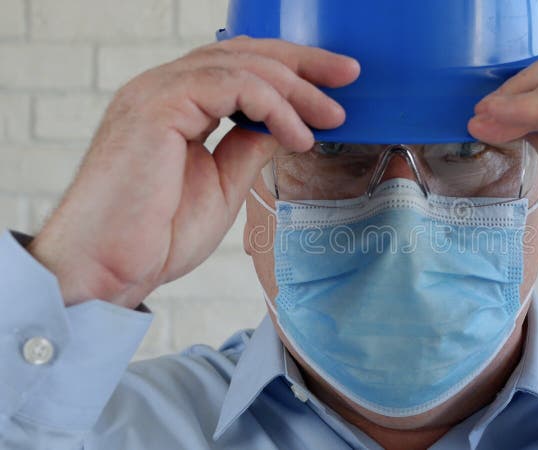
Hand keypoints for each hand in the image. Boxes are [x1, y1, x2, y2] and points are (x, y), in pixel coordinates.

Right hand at [28, 37, 359, 308]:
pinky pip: (230, 85)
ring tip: (331, 116)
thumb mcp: (223, 184)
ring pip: (242, 64)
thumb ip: (249, 147)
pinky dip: (273, 105)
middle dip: (304, 63)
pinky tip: (297, 133)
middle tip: (349, 77)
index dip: (292, 70)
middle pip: (245, 53)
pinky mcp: (157, 105)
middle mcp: (164, 88)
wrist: (108, 269)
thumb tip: (285, 126)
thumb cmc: (156, 236)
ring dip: (296, 87)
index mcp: (177, 105)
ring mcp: (157, 92)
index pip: (241, 68)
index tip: (336, 85)